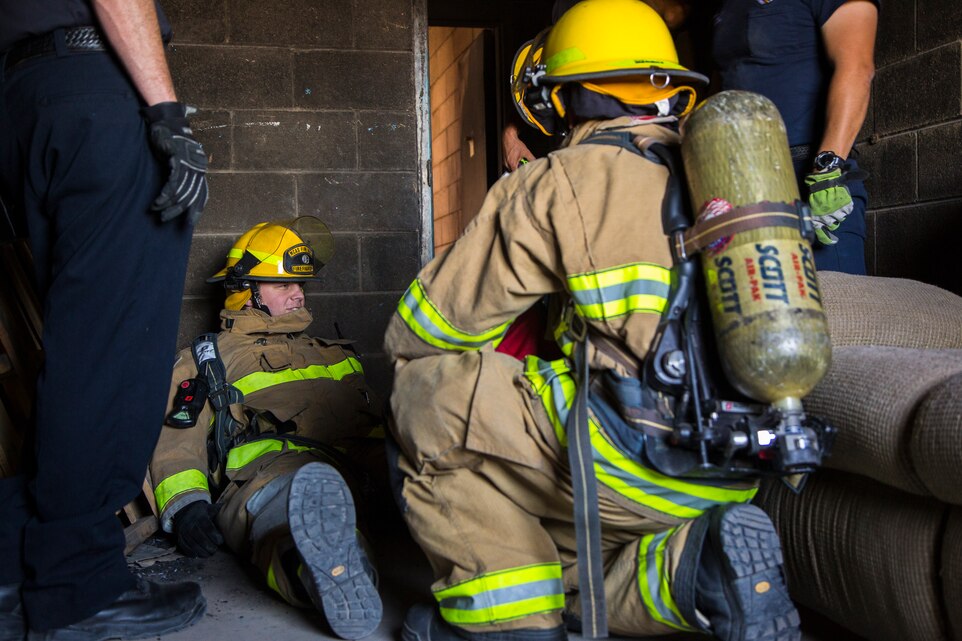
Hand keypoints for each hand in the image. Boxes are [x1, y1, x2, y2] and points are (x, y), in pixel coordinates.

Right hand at [143, 101, 208, 224]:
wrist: (166, 124)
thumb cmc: (171, 144)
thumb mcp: (178, 163)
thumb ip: (180, 177)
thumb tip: (177, 196)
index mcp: (200, 170)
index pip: (201, 195)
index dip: (196, 210)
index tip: (189, 223)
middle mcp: (198, 168)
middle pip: (190, 196)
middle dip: (178, 211)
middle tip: (166, 219)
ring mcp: (189, 164)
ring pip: (181, 191)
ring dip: (169, 204)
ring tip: (158, 211)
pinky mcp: (178, 159)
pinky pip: (173, 182)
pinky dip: (166, 194)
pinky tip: (159, 201)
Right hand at [173, 501, 222, 557]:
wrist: (184, 510)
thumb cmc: (202, 511)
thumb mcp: (210, 508)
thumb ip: (219, 510)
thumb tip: (230, 509)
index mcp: (200, 516)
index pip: (208, 528)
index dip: (215, 536)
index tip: (221, 541)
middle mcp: (190, 524)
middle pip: (200, 538)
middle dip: (209, 546)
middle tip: (215, 549)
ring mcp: (183, 531)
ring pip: (192, 544)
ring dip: (201, 551)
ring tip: (209, 554)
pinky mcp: (179, 537)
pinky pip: (184, 546)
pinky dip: (190, 552)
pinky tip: (197, 555)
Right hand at [502, 123, 534, 171]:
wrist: (508, 138)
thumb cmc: (515, 144)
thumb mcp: (525, 151)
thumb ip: (531, 158)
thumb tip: (535, 162)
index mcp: (512, 163)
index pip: (517, 173)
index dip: (521, 174)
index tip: (525, 173)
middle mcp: (507, 164)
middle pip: (513, 171)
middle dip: (518, 170)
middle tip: (523, 166)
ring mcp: (504, 162)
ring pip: (510, 168)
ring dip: (515, 166)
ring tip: (519, 161)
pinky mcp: (503, 160)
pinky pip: (508, 165)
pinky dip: (512, 163)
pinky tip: (515, 159)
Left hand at [803, 166, 865, 244]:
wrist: (825, 178)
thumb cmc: (815, 191)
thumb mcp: (810, 204)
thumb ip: (813, 215)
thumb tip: (815, 225)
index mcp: (817, 217)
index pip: (821, 232)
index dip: (827, 239)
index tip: (832, 242)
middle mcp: (828, 216)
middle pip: (832, 226)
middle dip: (831, 221)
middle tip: (830, 214)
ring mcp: (838, 210)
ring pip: (840, 218)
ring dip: (838, 213)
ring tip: (834, 206)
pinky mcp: (846, 204)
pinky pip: (847, 210)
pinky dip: (845, 207)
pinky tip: (840, 202)